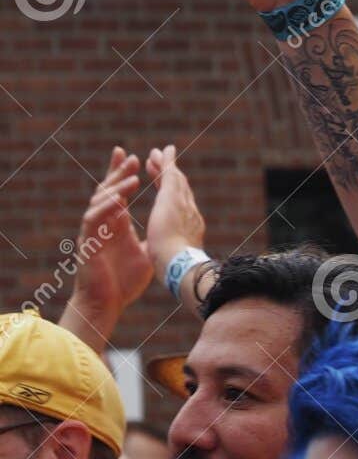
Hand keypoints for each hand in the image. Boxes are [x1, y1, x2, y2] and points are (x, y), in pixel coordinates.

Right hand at [64, 148, 152, 329]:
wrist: (108, 302)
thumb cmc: (125, 280)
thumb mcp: (145, 253)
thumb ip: (150, 236)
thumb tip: (167, 228)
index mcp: (116, 223)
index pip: (119, 192)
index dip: (123, 174)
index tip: (134, 156)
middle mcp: (103, 223)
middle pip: (108, 190)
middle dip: (119, 172)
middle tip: (131, 156)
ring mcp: (94, 232)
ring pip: (100, 201)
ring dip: (115, 187)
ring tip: (132, 176)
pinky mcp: (88, 242)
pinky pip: (93, 219)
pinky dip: (106, 207)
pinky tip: (118, 199)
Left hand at [143, 144, 206, 278]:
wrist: (180, 266)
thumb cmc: (176, 270)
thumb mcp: (175, 258)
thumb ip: (174, 253)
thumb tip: (175, 260)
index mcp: (189, 231)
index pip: (181, 210)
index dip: (173, 198)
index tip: (166, 189)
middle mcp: (191, 214)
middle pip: (182, 191)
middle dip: (172, 177)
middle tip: (163, 164)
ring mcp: (183, 204)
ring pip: (176, 180)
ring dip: (167, 165)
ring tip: (157, 154)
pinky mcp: (172, 197)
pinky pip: (167, 174)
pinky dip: (164, 163)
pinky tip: (156, 154)